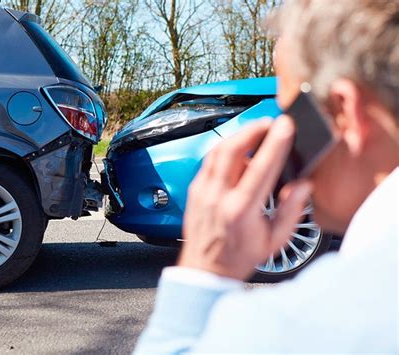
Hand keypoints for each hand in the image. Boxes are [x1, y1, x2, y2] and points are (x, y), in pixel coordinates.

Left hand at [179, 116, 312, 280]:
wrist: (205, 269)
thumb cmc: (239, 257)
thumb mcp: (274, 241)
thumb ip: (291, 211)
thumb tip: (303, 185)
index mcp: (241, 211)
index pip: (260, 168)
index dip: (275, 143)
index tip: (285, 126)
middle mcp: (218, 197)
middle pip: (232, 150)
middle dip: (253, 130)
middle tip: (269, 123)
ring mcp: (202, 192)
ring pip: (217, 151)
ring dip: (238, 136)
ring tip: (255, 131)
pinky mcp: (194, 190)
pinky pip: (209, 161)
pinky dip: (224, 149)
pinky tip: (237, 149)